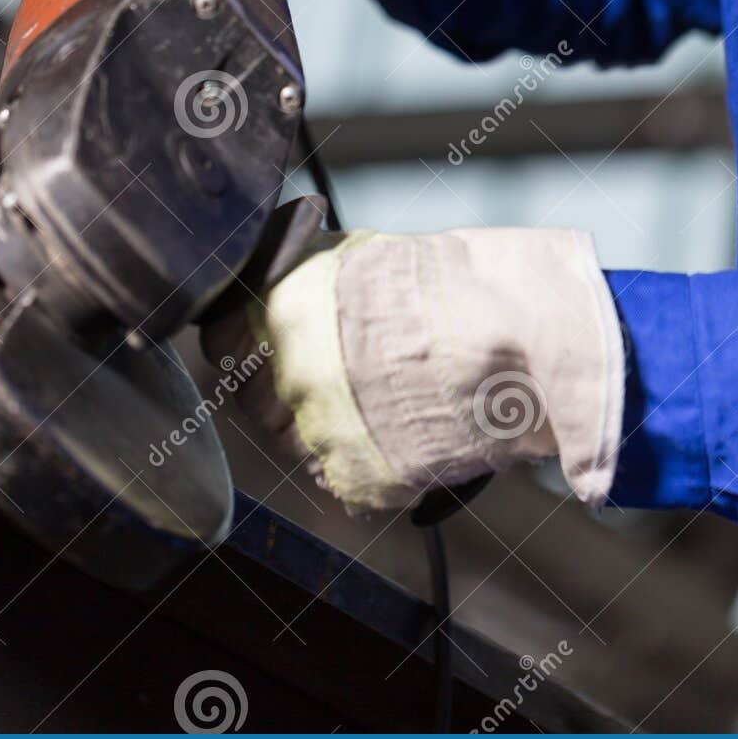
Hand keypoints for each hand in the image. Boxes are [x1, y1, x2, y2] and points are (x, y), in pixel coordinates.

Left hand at [202, 225, 624, 511]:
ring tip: (375, 400)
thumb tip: (277, 301)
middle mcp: (286, 372)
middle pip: (251, 397)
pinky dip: (357, 460)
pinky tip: (394, 430)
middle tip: (333, 376)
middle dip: (282, 387)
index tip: (262, 346)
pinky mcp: (353, 477)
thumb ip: (307, 286)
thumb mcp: (363, 261)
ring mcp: (317, 431)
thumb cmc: (454, 289)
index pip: (220, 340)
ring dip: (320, 425)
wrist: (517, 341)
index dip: (243, 344)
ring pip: (290, 441)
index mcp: (280, 309)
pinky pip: (335, 475)